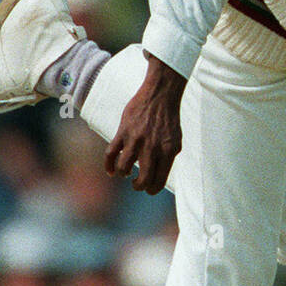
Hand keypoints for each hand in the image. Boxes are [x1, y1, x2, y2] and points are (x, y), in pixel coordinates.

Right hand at [105, 55, 185, 193]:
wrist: (160, 95)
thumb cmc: (168, 119)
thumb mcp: (176, 141)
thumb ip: (168, 159)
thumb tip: (158, 177)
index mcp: (168, 152)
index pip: (159, 181)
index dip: (152, 190)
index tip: (147, 189)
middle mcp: (152, 148)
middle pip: (142, 180)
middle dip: (138, 186)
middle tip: (136, 183)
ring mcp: (136, 140)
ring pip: (124, 168)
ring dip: (123, 173)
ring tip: (125, 172)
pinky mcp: (123, 132)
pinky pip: (111, 153)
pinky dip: (108, 165)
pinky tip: (110, 171)